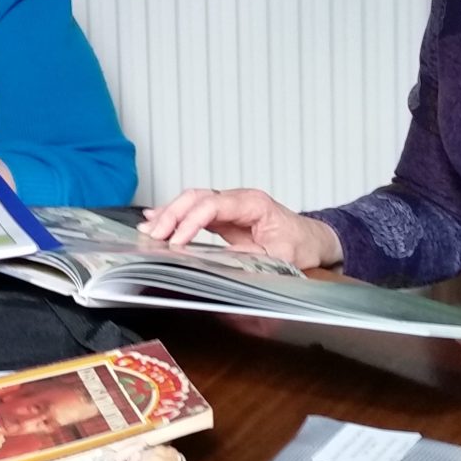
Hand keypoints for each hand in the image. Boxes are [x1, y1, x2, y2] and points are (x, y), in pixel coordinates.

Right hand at [135, 187, 341, 270]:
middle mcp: (238, 199)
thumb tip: (222, 263)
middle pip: (197, 197)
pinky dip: (175, 215)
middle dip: (172, 214)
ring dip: (169, 213)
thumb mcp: (281, 256)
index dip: (191, 222)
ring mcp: (230, 205)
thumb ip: (251, 258)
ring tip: (148, 228)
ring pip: (192, 200)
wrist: (313, 240)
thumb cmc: (301, 244)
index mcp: (253, 203)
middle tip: (153, 234)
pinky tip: (157, 219)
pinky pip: (195, 210)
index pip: (213, 205)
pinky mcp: (224, 216)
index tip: (177, 242)